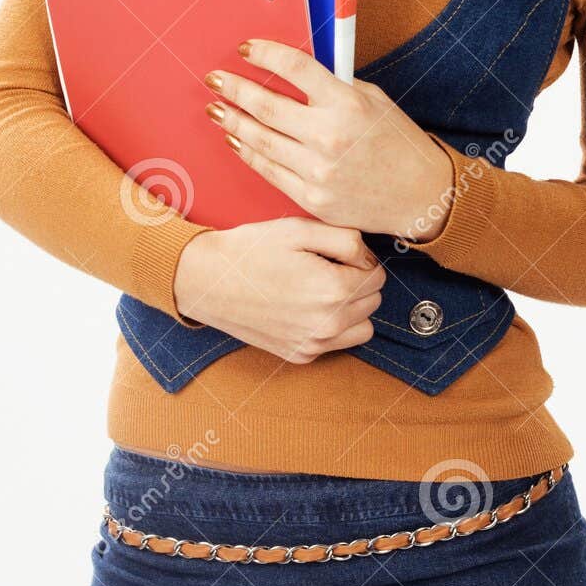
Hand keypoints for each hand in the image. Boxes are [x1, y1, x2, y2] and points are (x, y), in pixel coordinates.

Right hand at [172, 220, 386, 365]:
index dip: (359, 259)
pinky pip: (337, 343)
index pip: (377, 275)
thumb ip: (347, 240)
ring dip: (352, 308)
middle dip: (357, 282)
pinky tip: (306, 306)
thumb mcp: (300, 230)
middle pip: (373, 301)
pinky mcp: (300, 355)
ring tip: (322, 288)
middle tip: (325, 267)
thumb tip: (369, 258)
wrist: (207, 281)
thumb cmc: (251, 251)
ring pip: (363, 327)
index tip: (334, 253)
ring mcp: (313, 344)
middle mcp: (327, 324)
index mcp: (332, 291)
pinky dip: (332, 326)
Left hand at [202, 39, 455, 241]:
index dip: (266, 54)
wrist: (420, 195)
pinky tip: (235, 140)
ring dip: (232, 121)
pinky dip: (248, 153)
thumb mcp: (374, 101)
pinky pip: (269, 171)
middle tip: (215, 79)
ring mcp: (318, 170)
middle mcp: (329, 136)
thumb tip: (293, 73)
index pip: (296, 68)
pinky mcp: (312, 197)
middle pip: (267, 106)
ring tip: (215, 108)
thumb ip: (334, 87)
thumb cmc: (397, 143)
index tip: (246, 48)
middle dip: (234, 89)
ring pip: (261, 140)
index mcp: (347, 104)